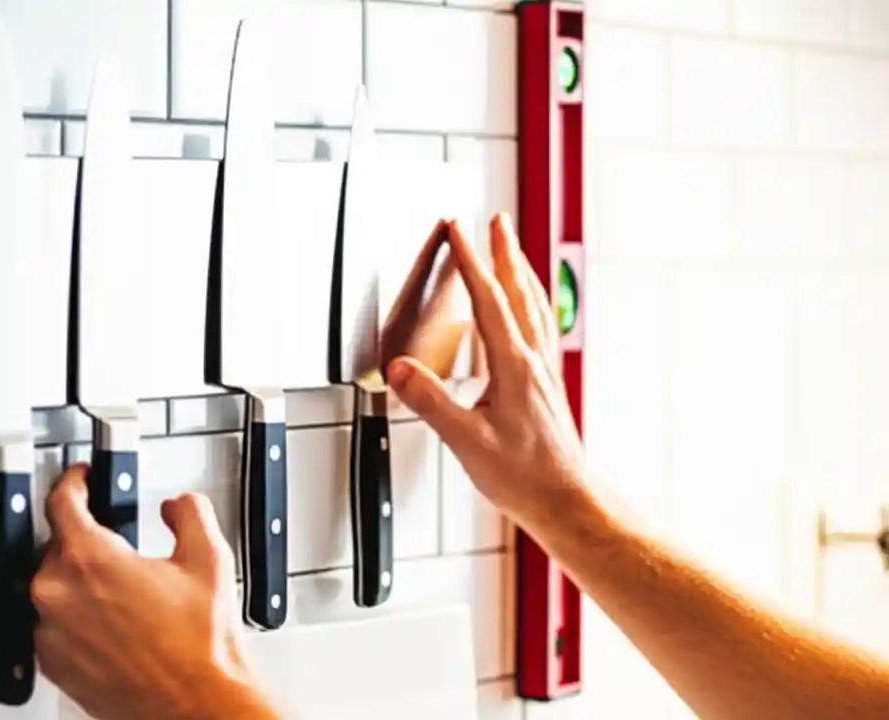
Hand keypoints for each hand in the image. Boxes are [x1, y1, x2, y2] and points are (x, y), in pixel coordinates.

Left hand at [31, 465, 279, 719]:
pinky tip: (112, 624)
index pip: (61, 500)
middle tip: (122, 549)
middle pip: (56, 544)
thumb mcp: (209, 558)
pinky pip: (52, 625)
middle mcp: (57, 593)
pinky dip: (74, 618)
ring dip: (80, 582)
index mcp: (90, 558)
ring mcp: (49, 632)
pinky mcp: (51, 664)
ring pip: (52, 587)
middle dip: (87, 540)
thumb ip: (188, 512)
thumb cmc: (200, 647)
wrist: (197, 707)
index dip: (74, 480)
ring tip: (123, 595)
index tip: (81, 478)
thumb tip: (176, 505)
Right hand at [386, 214, 586, 527]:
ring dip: (520, 272)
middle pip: (518, 291)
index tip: (457, 228)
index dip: (470, 261)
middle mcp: (533, 362)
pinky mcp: (547, 386)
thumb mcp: (466, 441)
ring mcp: (544, 372)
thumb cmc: (523, 476)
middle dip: (503, 252)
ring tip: (512, 249)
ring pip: (533, 306)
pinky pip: (540, 328)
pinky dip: (532, 304)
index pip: (488, 299)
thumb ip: (431, 402)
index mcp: (513, 366)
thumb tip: (399, 369)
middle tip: (495, 220)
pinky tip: (528, 310)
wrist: (565, 500)